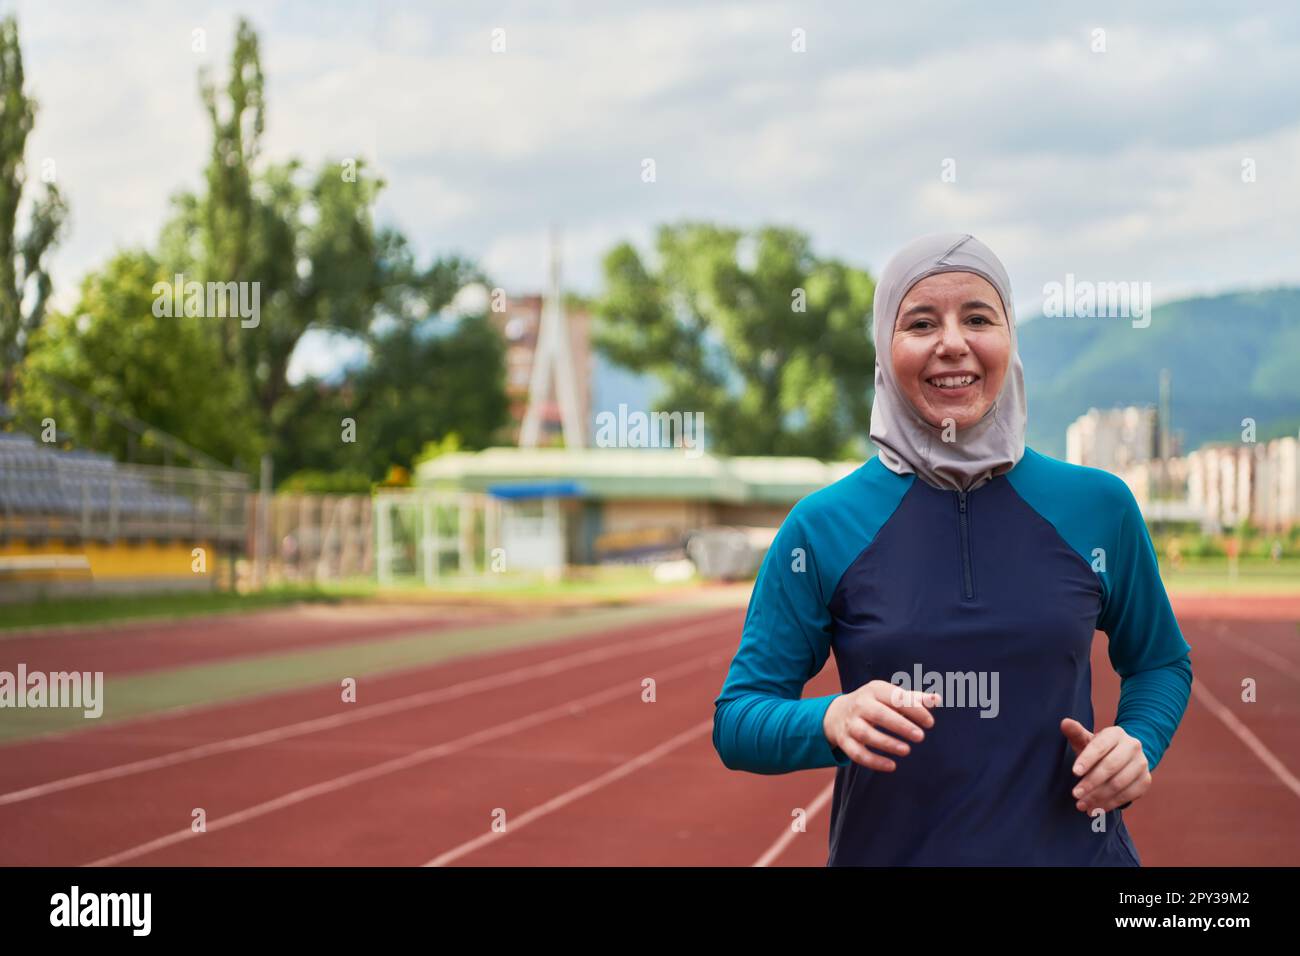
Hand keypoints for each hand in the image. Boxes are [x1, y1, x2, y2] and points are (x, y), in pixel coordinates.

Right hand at [823, 681, 940, 770]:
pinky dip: (873, 761)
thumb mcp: (890, 696)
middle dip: (901, 725)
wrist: (837, 713)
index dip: (914, 709)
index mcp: (874, 690)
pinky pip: (857, 753)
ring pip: (866, 734)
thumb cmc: (874, 704)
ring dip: (887, 743)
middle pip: (879, 714)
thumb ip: (913, 699)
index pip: (895, 697)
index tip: (930, 723)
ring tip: (906, 750)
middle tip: (920, 737)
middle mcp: (859, 704)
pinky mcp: (845, 741)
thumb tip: (936, 699)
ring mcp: (850, 723)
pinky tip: (891, 766)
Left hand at [1060, 718, 1150, 812]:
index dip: (1087, 759)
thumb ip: (1075, 733)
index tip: (1074, 773)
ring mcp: (1141, 764)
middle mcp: (1133, 746)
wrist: (1123, 757)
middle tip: (1075, 794)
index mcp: (1116, 733)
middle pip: (1110, 766)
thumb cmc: (1098, 749)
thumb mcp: (1086, 740)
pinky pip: (1127, 795)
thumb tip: (1064, 722)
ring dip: (1098, 797)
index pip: (1100, 746)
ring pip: (1119, 783)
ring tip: (1081, 805)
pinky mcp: (1145, 780)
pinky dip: (1109, 804)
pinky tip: (1095, 809)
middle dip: (1091, 782)